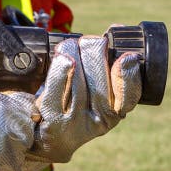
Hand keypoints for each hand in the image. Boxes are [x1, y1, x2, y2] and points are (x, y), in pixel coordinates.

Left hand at [28, 33, 141, 163]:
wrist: (40, 138)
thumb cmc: (67, 107)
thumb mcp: (91, 95)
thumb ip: (103, 71)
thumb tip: (115, 32)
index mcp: (113, 113)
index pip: (130, 95)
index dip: (129, 74)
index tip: (126, 57)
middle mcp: (97, 121)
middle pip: (101, 78)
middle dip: (94, 51)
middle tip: (85, 43)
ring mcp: (74, 123)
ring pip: (79, 80)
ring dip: (73, 53)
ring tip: (68, 46)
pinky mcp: (51, 120)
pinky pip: (56, 92)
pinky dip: (60, 72)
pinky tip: (64, 59)